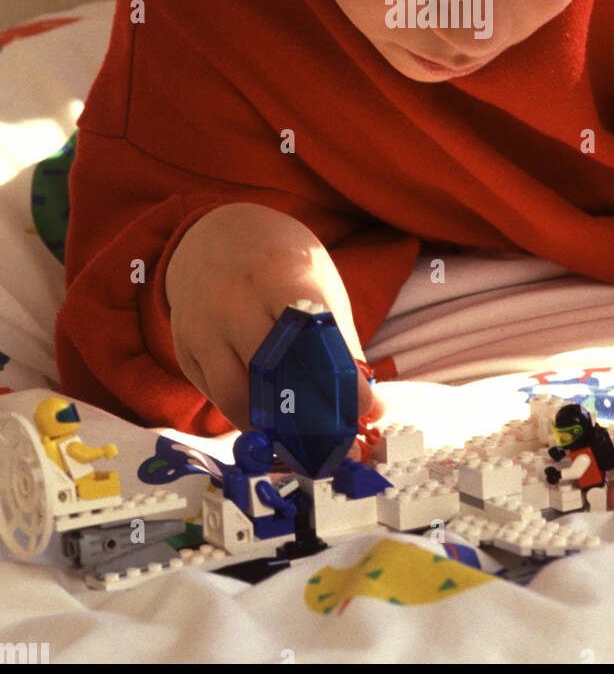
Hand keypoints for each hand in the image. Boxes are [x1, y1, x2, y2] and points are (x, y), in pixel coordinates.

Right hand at [164, 202, 381, 435]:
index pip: (313, 341)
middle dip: (307, 416)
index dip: (341, 382)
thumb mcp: (319, 283)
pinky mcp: (185, 349)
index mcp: (278, 278)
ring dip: (270, 427)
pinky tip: (268, 415)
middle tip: (334, 439)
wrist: (216, 235)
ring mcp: (203, 328)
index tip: (365, 409)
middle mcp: (234, 303)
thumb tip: (368, 406)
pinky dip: (243, 412)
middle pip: (271, 376)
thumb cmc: (279, 262)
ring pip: (235, 397)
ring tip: (301, 437)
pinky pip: (214, 395)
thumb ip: (340, 343)